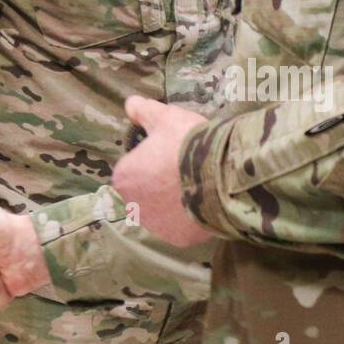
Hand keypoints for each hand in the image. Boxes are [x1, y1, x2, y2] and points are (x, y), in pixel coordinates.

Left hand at [111, 96, 211, 247]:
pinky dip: (190, 218)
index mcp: (123, 177)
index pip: (132, 167)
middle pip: (146, 191)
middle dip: (160, 183)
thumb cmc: (185, 142)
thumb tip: (130, 103)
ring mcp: (157, 226)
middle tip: (183, 168)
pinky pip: (182, 227)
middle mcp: (133, 207)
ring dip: (174, 202)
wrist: (220, 175)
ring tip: (197, 185)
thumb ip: (143, 110)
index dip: (151, 158)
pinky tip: (203, 202)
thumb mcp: (164, 116)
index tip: (168, 152)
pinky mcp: (179, 240)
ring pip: (163, 212)